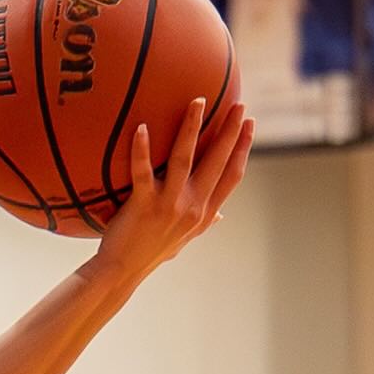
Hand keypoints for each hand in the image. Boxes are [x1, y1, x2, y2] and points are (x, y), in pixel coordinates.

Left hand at [93, 95, 252, 283]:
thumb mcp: (184, 239)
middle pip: (217, 162)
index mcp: (204, 213)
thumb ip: (204, 222)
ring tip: (198, 101)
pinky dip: (142, 149)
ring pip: (184, 159)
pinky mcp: (144, 205)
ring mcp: (169, 205)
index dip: (243, 149)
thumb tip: (222, 214)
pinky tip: (142, 127)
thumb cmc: (151, 252)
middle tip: (239, 105)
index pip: (232, 176)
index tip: (251, 125)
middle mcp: (192, 207)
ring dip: (192, 128)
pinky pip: (142, 171)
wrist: (122, 272)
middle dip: (230, 132)